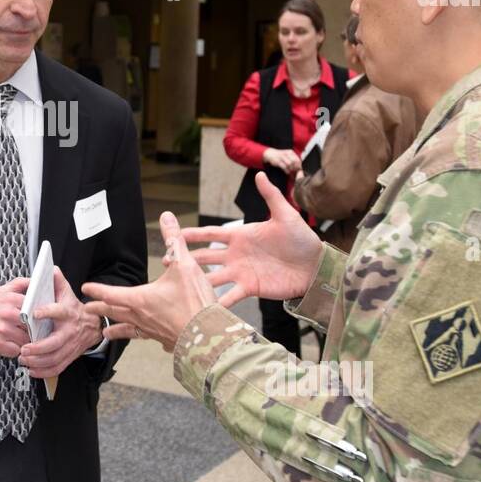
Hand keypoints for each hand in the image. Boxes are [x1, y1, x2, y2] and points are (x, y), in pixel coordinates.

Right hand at [0, 277, 30, 357]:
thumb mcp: (0, 291)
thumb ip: (19, 284)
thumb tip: (34, 281)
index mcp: (10, 299)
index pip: (36, 308)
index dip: (38, 316)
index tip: (38, 320)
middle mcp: (7, 313)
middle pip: (33, 325)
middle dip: (32, 330)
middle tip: (27, 331)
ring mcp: (2, 329)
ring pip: (26, 339)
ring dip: (23, 342)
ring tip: (15, 338)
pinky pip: (16, 350)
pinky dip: (14, 350)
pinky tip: (8, 344)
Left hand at [20, 267, 102, 378]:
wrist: (93, 326)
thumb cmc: (74, 309)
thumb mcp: (67, 293)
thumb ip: (57, 282)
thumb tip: (50, 269)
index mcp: (67, 313)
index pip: (58, 311)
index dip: (47, 312)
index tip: (34, 313)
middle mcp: (69, 331)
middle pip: (54, 343)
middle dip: (37, 348)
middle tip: (23, 349)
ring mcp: (70, 346)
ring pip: (54, 358)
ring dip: (37, 362)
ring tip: (23, 359)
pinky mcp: (69, 357)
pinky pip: (57, 368)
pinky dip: (44, 372)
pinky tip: (31, 370)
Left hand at [81, 213, 215, 352]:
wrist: (210, 335)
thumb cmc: (194, 301)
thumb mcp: (184, 264)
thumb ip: (174, 240)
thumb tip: (166, 218)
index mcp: (141, 299)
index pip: (112, 293)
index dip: (98, 289)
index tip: (86, 287)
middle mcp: (142, 317)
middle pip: (115, 312)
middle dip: (100, 309)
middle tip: (87, 309)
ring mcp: (153, 331)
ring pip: (129, 329)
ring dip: (116, 330)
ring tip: (107, 333)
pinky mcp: (166, 340)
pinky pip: (149, 338)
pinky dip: (144, 337)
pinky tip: (149, 339)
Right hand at [180, 172, 321, 307]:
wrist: (315, 266)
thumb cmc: (302, 239)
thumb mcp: (285, 215)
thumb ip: (271, 196)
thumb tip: (259, 173)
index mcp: (241, 235)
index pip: (211, 234)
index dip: (192, 234)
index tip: (173, 233)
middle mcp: (236, 254)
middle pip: (204, 256)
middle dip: (184, 258)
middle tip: (165, 261)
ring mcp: (241, 272)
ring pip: (211, 277)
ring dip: (195, 282)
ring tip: (177, 287)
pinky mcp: (250, 288)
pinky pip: (230, 296)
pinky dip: (218, 303)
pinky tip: (203, 308)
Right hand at [262, 147, 302, 173]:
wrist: (270, 154)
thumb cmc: (280, 156)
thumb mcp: (287, 156)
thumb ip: (293, 160)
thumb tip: (299, 168)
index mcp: (290, 152)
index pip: (297, 159)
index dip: (299, 166)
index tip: (299, 170)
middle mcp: (287, 154)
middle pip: (294, 162)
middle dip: (296, 168)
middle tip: (296, 173)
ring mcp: (282, 157)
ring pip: (290, 164)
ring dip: (291, 170)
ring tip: (291, 173)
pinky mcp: (277, 161)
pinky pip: (284, 167)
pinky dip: (286, 171)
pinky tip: (287, 173)